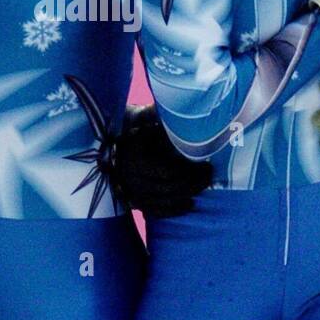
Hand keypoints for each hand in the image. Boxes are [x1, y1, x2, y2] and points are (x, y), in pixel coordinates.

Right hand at [113, 104, 213, 218]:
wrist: (111, 145)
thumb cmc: (135, 128)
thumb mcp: (144, 118)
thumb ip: (159, 115)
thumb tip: (181, 109)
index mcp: (133, 155)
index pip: (167, 171)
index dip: (190, 170)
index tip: (206, 163)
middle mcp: (129, 175)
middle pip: (168, 186)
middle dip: (193, 183)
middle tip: (208, 174)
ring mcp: (129, 191)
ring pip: (163, 200)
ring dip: (187, 195)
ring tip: (203, 186)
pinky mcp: (132, 201)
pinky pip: (155, 211)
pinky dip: (173, 209)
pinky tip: (190, 203)